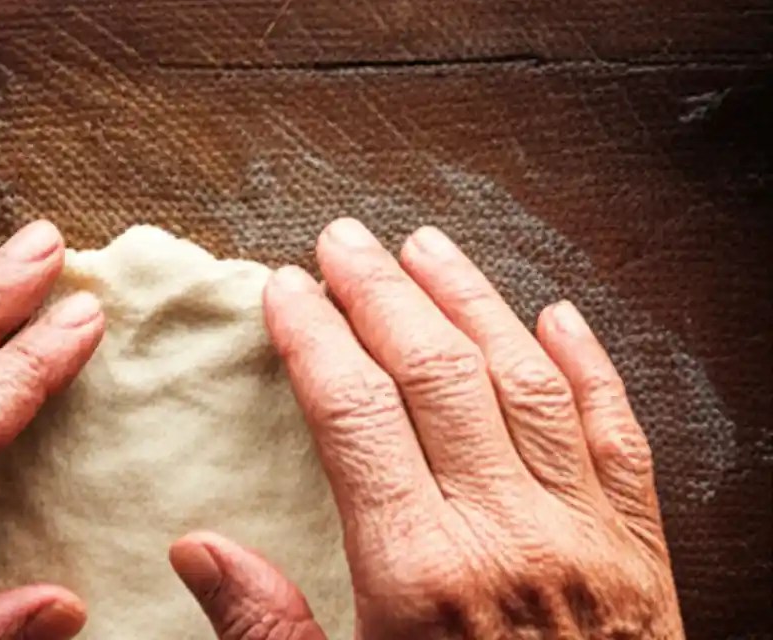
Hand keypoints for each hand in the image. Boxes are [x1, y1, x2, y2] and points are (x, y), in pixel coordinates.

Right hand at [170, 219, 683, 638]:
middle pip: (435, 372)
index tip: (284, 290)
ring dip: (472, 299)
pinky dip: (592, 364)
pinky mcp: (641, 551)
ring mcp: (583, 535)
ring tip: (427, 245)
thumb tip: (198, 547)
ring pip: (525, 378)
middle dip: (380, 292)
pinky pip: (620, 433)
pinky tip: (557, 316)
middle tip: (342, 239)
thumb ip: (267, 630)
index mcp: (419, 573)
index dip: (314, 337)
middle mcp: (505, 533)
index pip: (356, 411)